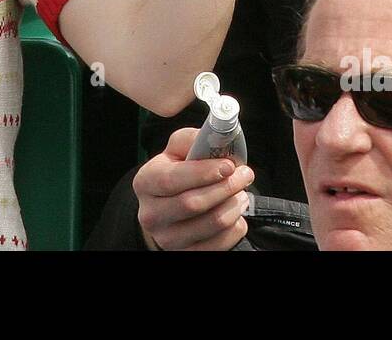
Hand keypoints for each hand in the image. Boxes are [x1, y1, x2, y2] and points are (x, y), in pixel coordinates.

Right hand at [134, 127, 254, 250]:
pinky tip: (236, 213)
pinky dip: (234, 227)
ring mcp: (167, 239)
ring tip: (241, 193)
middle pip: (192, 204)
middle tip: (245, 175)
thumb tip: (214, 137)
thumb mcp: (176, 151)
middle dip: (225, 187)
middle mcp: (151, 214)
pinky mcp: (185, 254)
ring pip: (210, 224)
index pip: (171, 180)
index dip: (203, 173)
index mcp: (146, 183)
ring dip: (234, 206)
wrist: (166, 210)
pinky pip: (219, 244)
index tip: (228, 165)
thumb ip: (191, 139)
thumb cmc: (175, 174)